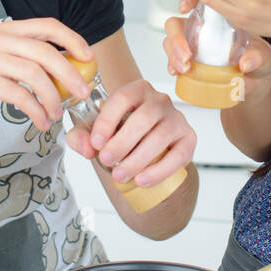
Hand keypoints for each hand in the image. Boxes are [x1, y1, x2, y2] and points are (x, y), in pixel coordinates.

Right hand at [0, 18, 92, 130]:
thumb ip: (25, 55)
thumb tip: (64, 66)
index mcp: (8, 30)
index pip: (48, 26)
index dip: (73, 40)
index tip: (89, 57)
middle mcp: (1, 40)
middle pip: (46, 53)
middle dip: (71, 74)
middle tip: (83, 92)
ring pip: (35, 75)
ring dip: (53, 97)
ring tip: (57, 113)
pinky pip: (19, 96)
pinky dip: (35, 110)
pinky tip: (40, 121)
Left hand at [64, 79, 194, 187]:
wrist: (145, 150)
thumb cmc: (119, 134)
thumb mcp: (95, 133)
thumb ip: (81, 137)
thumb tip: (87, 147)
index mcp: (137, 90)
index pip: (122, 98)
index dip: (107, 121)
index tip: (95, 143)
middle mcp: (160, 100)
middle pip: (143, 118)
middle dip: (122, 142)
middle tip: (106, 160)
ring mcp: (177, 119)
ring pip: (159, 138)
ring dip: (137, 160)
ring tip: (119, 176)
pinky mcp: (188, 139)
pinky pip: (178, 155)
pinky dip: (159, 170)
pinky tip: (142, 180)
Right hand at [163, 0, 270, 103]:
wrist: (254, 83)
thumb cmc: (259, 63)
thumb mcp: (264, 59)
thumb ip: (258, 58)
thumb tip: (246, 63)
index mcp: (219, 19)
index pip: (199, 2)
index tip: (185, 8)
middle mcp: (201, 30)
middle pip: (176, 23)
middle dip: (176, 37)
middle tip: (186, 55)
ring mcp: (191, 46)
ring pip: (170, 41)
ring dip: (172, 53)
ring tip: (184, 67)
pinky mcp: (187, 63)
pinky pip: (172, 60)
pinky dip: (171, 65)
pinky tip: (177, 72)